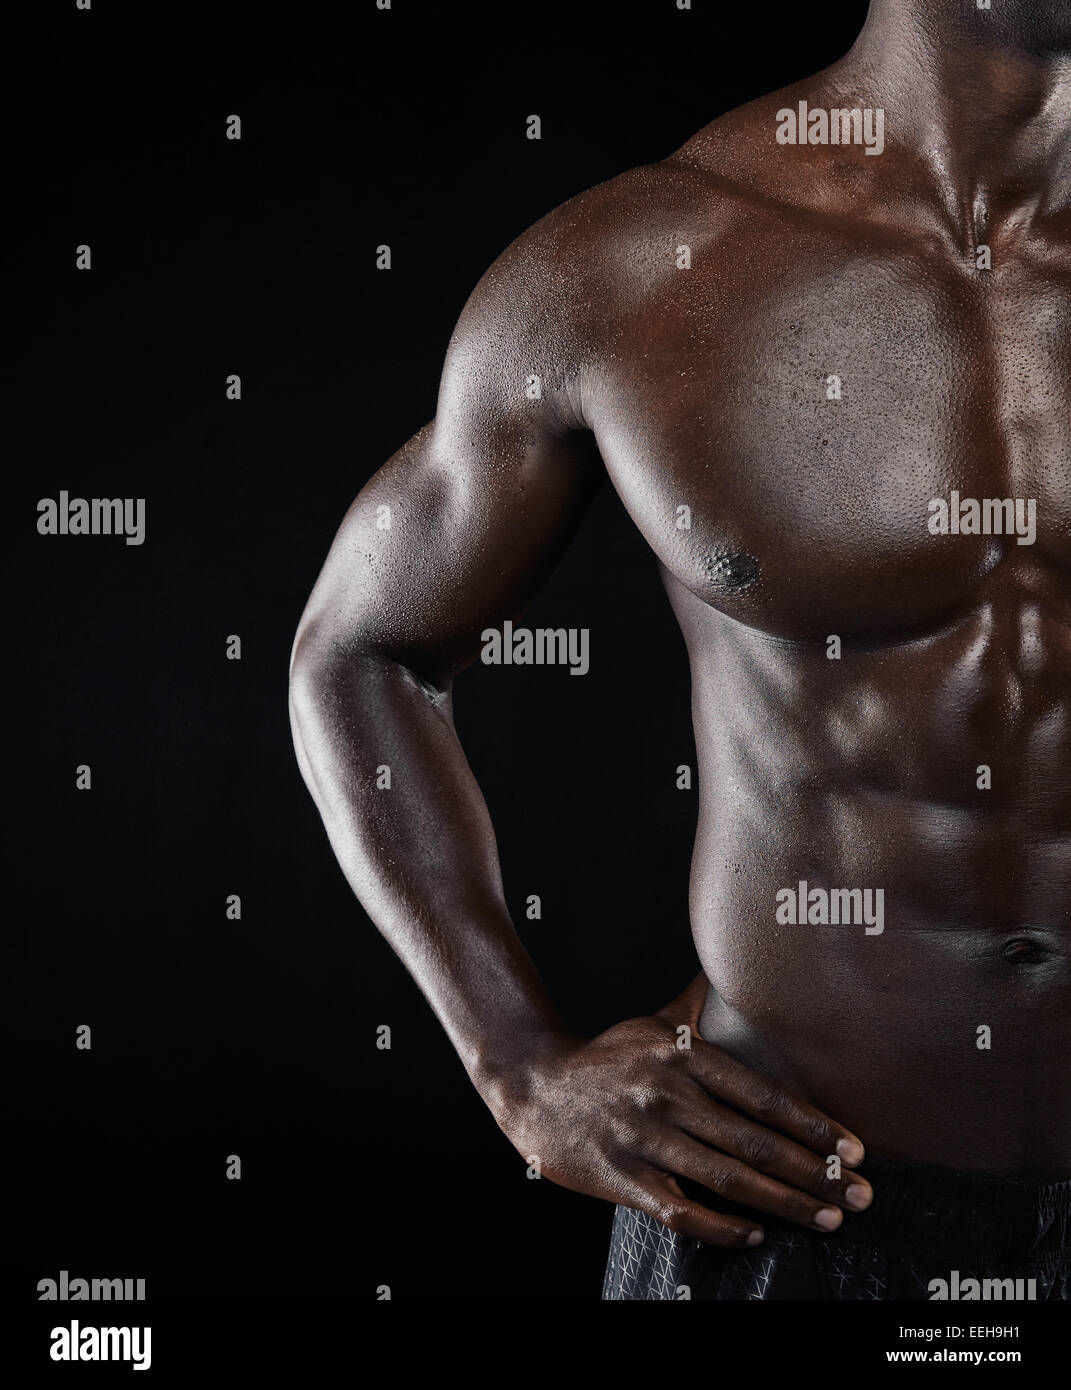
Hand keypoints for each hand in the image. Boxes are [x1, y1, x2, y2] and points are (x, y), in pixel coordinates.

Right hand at [480, 980, 871, 1247]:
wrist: (534, 1084)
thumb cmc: (606, 1056)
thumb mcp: (655, 1021)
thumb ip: (701, 1002)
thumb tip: (738, 964)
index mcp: (682, 1055)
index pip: (762, 1095)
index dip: (813, 1126)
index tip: (854, 1150)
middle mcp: (668, 1094)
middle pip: (755, 1143)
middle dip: (817, 1174)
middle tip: (862, 1196)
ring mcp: (644, 1138)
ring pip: (728, 1180)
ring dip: (786, 1204)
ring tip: (829, 1219)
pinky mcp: (623, 1176)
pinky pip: (682, 1210)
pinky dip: (723, 1228)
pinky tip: (756, 1236)